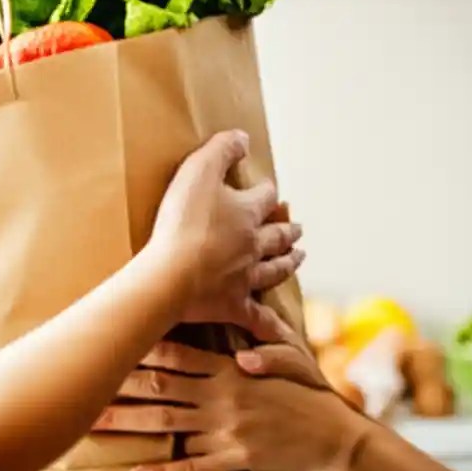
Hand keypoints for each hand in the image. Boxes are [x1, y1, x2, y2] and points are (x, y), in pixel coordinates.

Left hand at [92, 342, 370, 470]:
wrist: (336, 438)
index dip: (144, 347)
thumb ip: (268, 349)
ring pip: (168, 426)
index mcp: (232, 369)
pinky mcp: (235, 457)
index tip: (113, 341)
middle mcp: (224, 397)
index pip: (179, 354)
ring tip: (95, 423)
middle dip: (120, 385)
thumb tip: (243, 353)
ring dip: (129, 424)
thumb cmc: (311, 392)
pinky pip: (195, 467)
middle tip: (86, 382)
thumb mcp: (294, 358)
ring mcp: (227, 430)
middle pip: (161, 389)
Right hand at [147, 130, 302, 339]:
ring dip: (289, 264)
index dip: (267, 191)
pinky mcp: (233, 305)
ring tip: (299, 258)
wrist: (172, 274)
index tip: (268, 189)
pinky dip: (271, 326)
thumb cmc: (182, 221)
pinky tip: (283, 334)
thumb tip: (242, 136)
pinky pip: (258, 319)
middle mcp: (253, 246)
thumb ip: (220, 150)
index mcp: (246, 213)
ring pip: (274, 271)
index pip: (264, 197)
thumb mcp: (197, 171)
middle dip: (288, 229)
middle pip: (277, 236)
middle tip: (298, 228)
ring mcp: (245, 277)